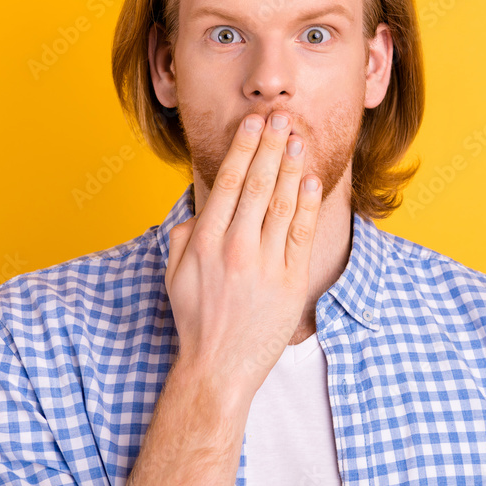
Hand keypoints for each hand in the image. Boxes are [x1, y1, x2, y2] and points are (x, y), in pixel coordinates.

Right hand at [164, 110, 321, 405]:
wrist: (218, 368)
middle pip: (259, 185)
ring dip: (292, 167)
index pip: (229, 183)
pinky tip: (310, 180)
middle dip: (271, 146)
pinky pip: (302, 234)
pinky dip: (307, 204)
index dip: (244, 149)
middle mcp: (236, 249)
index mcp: (205, 243)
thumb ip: (185, 236)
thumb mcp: (175, 274)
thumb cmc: (196, 319)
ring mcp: (266, 265)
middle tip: (281, 117)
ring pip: (283, 204)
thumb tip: (199, 208)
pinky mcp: (291, 281)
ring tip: (298, 139)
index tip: (253, 123)